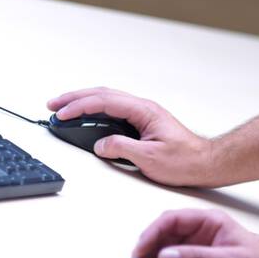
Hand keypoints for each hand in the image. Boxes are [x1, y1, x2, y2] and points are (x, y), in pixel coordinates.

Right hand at [47, 87, 218, 187]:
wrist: (205, 163)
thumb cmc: (185, 160)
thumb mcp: (149, 157)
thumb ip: (122, 148)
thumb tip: (100, 144)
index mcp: (144, 111)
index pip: (105, 102)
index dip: (79, 106)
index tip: (61, 113)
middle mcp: (143, 108)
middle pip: (103, 94)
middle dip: (75, 98)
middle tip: (53, 104)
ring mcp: (143, 114)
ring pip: (108, 100)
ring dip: (84, 102)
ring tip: (64, 109)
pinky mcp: (143, 123)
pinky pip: (114, 110)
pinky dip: (96, 110)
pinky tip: (87, 117)